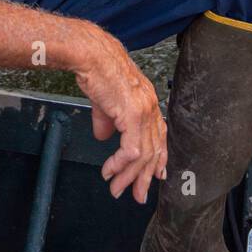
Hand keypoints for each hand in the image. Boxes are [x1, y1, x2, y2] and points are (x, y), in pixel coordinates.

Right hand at [70, 27, 166, 203]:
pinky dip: (119, 165)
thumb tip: (103, 136)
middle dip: (145, 177)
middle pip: (154, 151)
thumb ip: (107, 121)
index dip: (159, 159)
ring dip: (129, 177)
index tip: (157, 176)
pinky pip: (131, 151)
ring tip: (117, 189)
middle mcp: (151, 108)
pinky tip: (109, 171)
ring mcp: (144, 112)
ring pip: (143, 155)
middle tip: (138, 196)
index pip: (160, 136)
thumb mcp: (105, 101)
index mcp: (148, 103)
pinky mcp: (132, 116)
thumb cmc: (97, 70)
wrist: (91, 55)